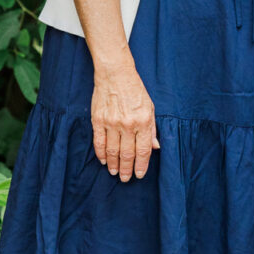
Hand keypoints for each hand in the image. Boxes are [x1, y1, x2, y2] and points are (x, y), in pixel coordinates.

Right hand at [91, 58, 158, 181]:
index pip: (143, 150)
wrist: (116, 74)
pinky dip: (101, 154)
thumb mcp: (150, 107)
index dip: (141, 165)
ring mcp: (111, 123)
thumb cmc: (135, 90)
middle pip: (127, 154)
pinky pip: (99, 142)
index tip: (140, 175)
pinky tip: (103, 161)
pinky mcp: (98, 120)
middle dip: (127, 169)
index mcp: (143, 121)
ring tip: (114, 172)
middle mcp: (127, 124)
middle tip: (126, 178)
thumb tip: (155, 147)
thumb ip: (152, 129)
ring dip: (113, 165)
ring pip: (112, 151)